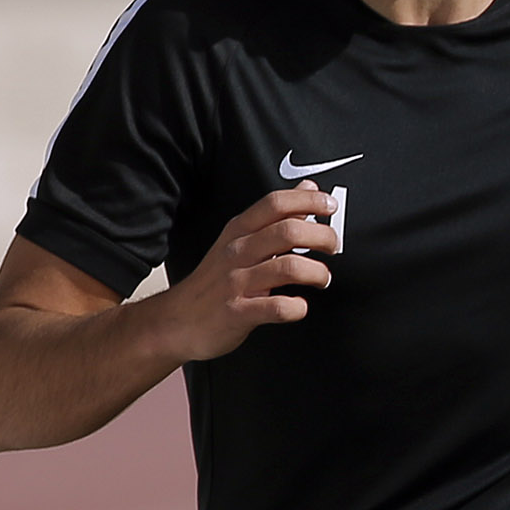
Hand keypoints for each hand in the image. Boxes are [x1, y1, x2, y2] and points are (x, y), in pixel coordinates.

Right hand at [147, 184, 339, 362]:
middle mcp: (237, 252)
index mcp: (239, 232)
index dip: (308, 201)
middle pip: (288, 232)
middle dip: (322, 236)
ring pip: (288, 267)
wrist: (176, 321)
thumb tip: (306, 188)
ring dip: (317, 273)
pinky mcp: (238, 312)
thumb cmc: (214, 281)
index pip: (275, 204)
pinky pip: (276, 307)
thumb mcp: (238, 240)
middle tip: (334, 247)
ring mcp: (236, 282)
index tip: (330, 206)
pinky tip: (299, 307)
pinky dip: (297, 308)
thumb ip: (274, 216)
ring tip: (322, 278)